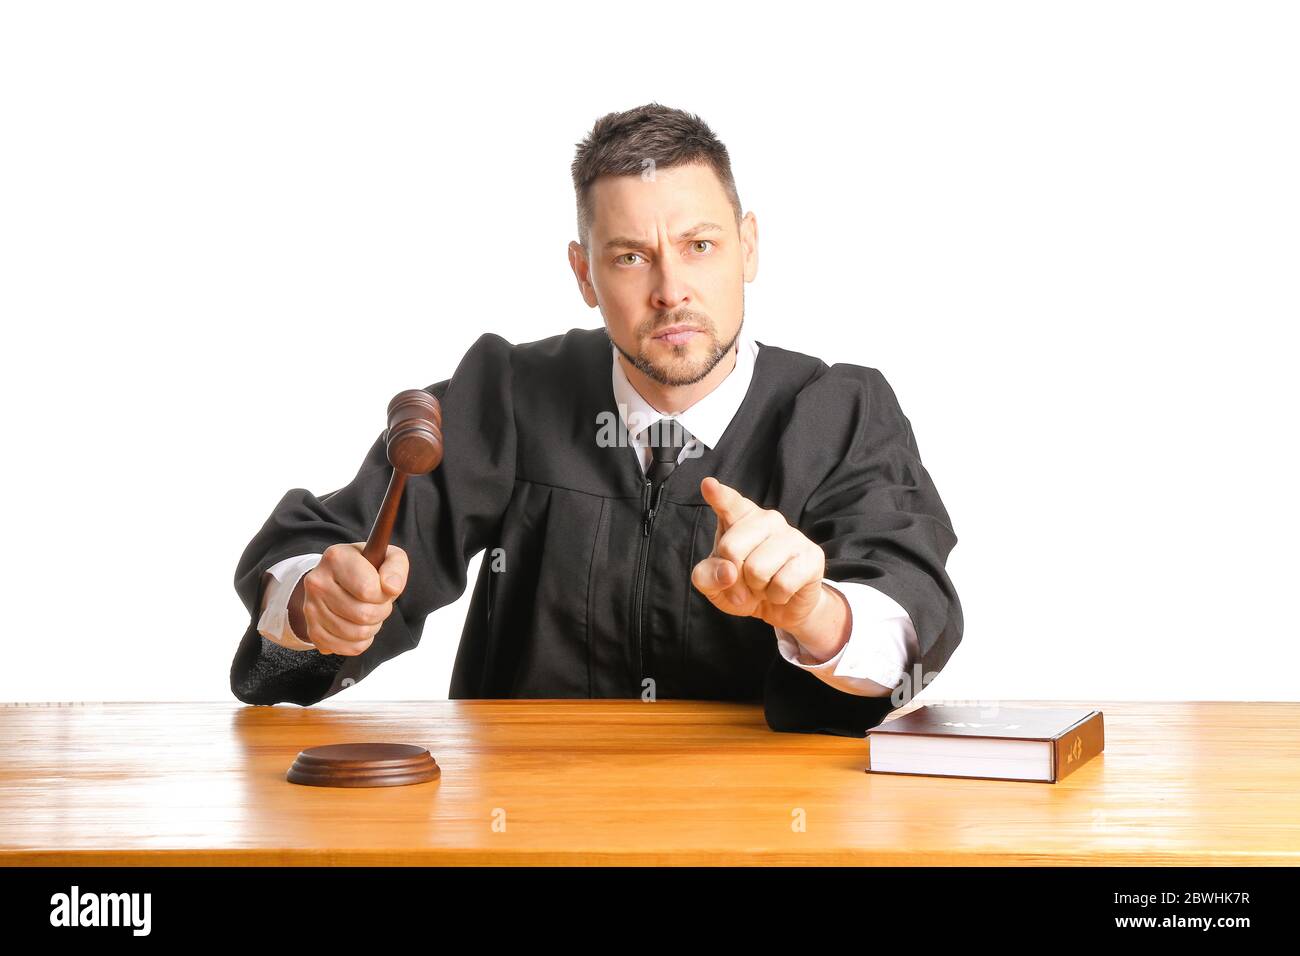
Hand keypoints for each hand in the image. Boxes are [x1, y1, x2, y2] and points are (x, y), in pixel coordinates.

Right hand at [290, 543, 407, 655]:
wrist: (337, 578)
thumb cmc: (367, 568)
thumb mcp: (387, 557)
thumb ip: (396, 567)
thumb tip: (392, 587)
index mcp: (336, 558)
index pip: (368, 590)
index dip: (384, 595)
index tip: (383, 589)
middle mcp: (317, 582)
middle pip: (363, 615)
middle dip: (381, 612)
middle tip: (378, 603)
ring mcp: (311, 607)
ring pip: (356, 634)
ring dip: (371, 628)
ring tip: (368, 613)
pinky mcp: (312, 630)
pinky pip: (346, 648)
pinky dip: (360, 642)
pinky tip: (358, 626)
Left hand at [690, 476, 827, 632]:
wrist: (779, 607)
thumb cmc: (742, 587)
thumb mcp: (713, 584)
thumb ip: (706, 575)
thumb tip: (728, 571)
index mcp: (739, 517)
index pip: (728, 502)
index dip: (719, 495)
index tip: (708, 484)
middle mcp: (767, 519)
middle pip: (731, 548)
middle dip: (733, 577)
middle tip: (744, 583)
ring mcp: (792, 534)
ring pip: (757, 570)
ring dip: (756, 589)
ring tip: (764, 585)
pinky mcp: (812, 555)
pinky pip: (782, 585)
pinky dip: (776, 597)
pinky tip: (782, 591)